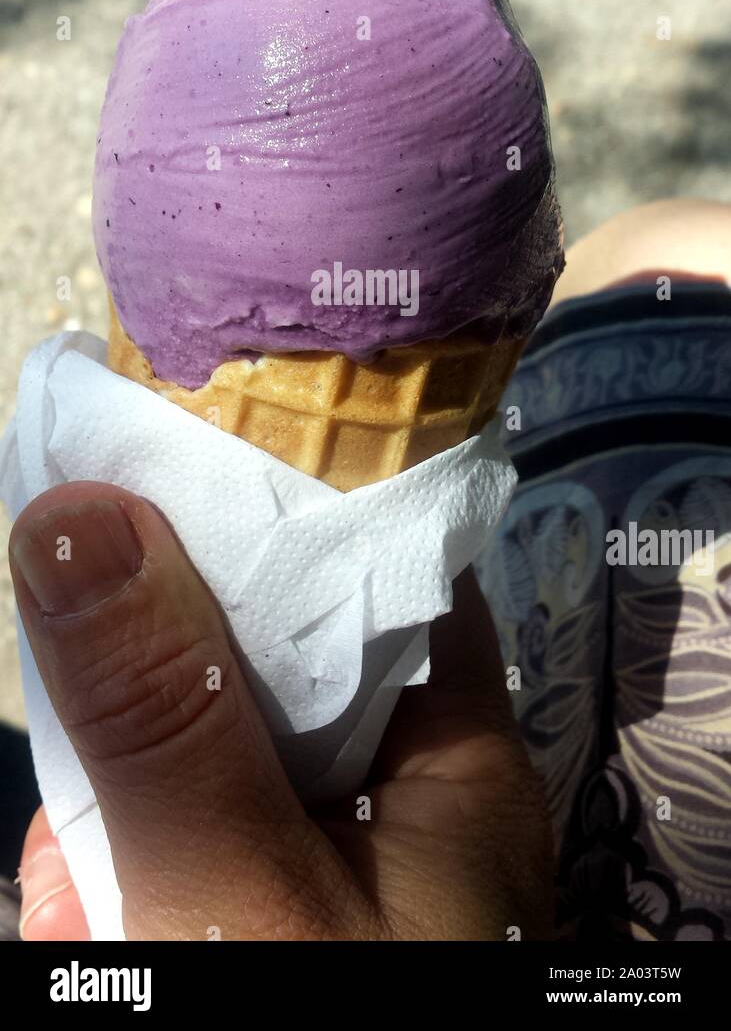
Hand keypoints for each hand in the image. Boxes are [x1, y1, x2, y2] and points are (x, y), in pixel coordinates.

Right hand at [11, 483, 551, 940]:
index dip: (277, 507)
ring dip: (119, 816)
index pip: (383, 574)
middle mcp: (405, 806)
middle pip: (270, 669)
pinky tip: (83, 923)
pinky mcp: (277, 925)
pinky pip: (188, 865)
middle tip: (71, 698)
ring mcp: (340, 875)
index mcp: (455, 766)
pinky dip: (122, 890)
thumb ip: (169, 718)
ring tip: (83, 889)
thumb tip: (78, 514)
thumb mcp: (244, 893)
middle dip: (154, 690)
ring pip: (209, 772)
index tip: (164, 461)